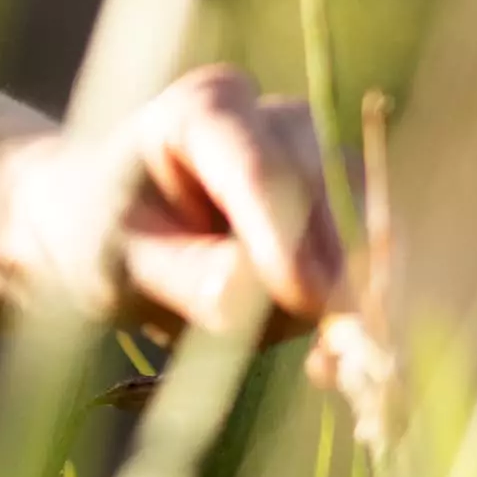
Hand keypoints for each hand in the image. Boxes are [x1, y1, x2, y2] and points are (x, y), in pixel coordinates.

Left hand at [0, 66, 343, 340]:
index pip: (260, 171)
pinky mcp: (343, 206)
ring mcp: (319, 158)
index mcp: (204, 108)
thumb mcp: (118, 265)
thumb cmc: (101, 236)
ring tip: (316, 367)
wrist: (107, 228)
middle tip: (322, 363)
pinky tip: (326, 360)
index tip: (305, 302)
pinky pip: (376, 257)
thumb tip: (250, 292)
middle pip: (328, 197)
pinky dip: (358, 310)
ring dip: (347, 300)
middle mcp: (276, 120)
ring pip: (365, 229)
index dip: (287, 239)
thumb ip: (183, 275)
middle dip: (327, 277)